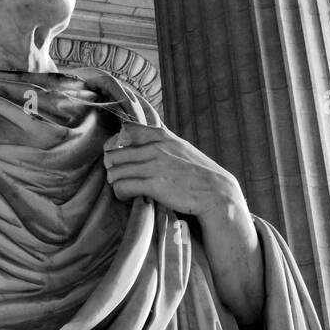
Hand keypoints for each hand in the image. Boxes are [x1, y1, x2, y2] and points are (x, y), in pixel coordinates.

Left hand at [102, 121, 264, 324]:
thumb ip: (161, 143)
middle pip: (113, 154)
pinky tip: (129, 197)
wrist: (216, 193)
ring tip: (125, 189)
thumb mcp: (180, 148)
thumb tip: (142, 141)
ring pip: (114, 172)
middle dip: (112, 168)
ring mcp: (154, 166)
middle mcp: (155, 148)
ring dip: (116, 183)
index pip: (123, 132)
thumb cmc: (197, 173)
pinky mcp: (154, 185)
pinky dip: (121, 194)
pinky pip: (122, 187)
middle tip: (120, 178)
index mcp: (161, 136)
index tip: (119, 158)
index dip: (115, 146)